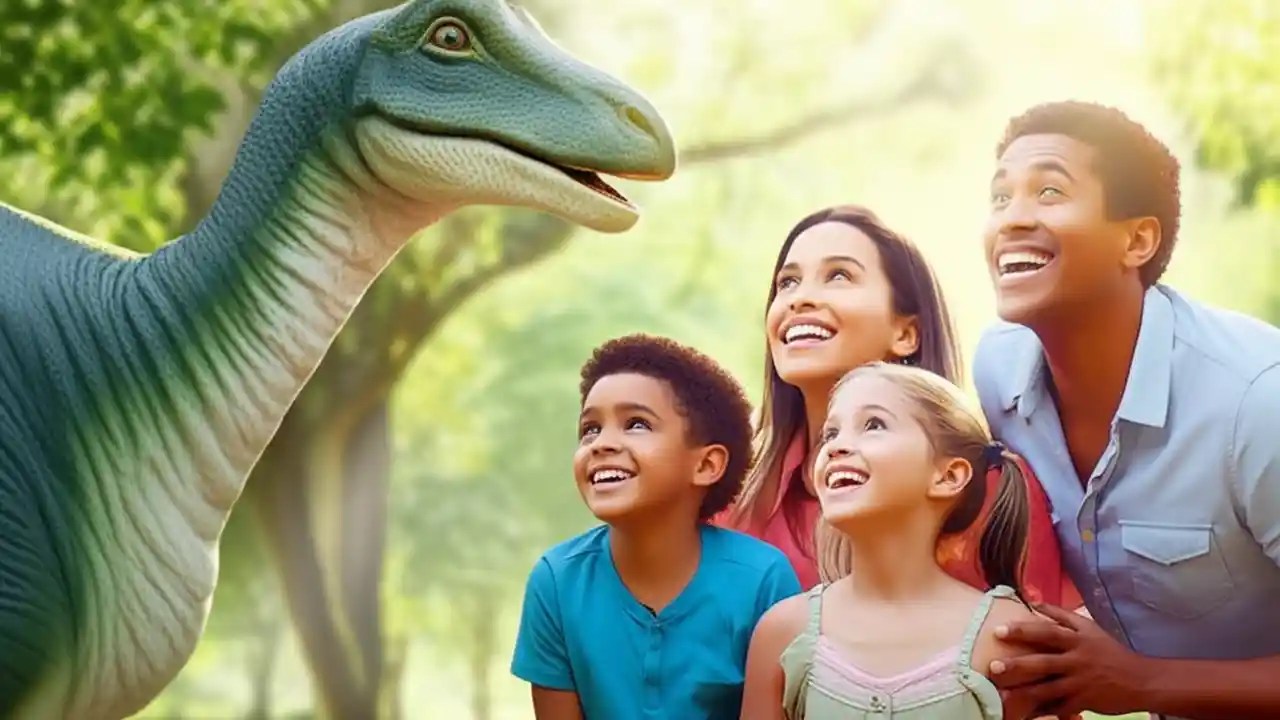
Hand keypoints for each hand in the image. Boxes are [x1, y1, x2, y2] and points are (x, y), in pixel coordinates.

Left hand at [988, 602, 1153, 716]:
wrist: (1141, 680)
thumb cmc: (1110, 652)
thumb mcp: (1089, 628)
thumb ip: (1061, 615)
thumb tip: (1035, 602)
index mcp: (1077, 640)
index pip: (1046, 633)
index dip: (1023, 631)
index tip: (999, 631)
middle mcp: (1077, 661)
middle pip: (1043, 663)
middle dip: (1017, 666)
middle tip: (993, 667)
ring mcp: (1080, 683)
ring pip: (1047, 689)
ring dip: (1024, 693)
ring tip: (1002, 696)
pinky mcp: (1084, 703)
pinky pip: (1059, 708)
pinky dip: (1043, 711)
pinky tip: (1025, 714)